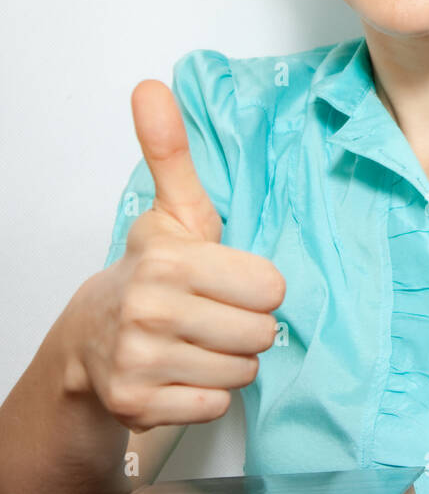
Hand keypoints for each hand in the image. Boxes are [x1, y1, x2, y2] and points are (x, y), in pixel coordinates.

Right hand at [66, 79, 285, 433]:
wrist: (93, 338)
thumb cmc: (153, 272)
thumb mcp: (173, 212)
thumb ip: (171, 152)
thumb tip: (151, 87)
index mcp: (170, 260)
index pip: (270, 287)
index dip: (258, 286)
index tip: (230, 281)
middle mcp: (151, 311)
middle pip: (261, 334)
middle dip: (246, 326)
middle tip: (214, 314)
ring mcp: (140, 362)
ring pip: (241, 372)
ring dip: (229, 361)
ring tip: (199, 341)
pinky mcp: (136, 405)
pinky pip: (215, 406)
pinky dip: (206, 394)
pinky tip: (183, 372)